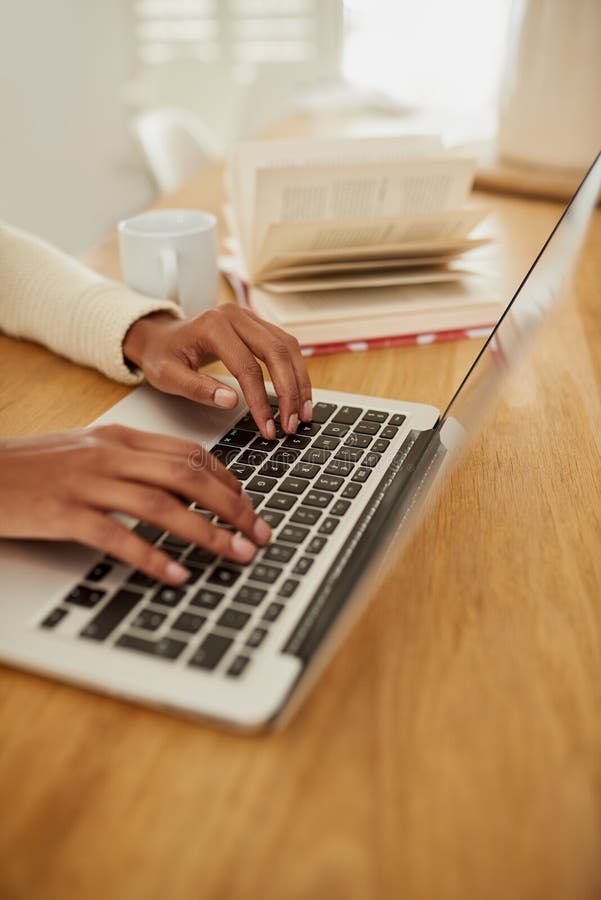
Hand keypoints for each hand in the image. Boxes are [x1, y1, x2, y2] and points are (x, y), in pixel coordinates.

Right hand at [0, 425, 271, 584]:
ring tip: (236, 553)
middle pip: (186, 476)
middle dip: (232, 506)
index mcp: (118, 439)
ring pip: (160, 504)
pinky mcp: (63, 514)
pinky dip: (152, 557)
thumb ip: (131, 463)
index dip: (227, 480)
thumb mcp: (87, 452)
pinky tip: (176, 575)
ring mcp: (86, 483)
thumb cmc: (33, 467)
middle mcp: (109, 456)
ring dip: (206, 531)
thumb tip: (178, 486)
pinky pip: (117, 536)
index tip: (249, 504)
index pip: (188, 453)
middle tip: (258, 532)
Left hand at [123, 305, 312, 438]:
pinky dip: (296, 371)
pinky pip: (286, 346)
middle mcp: (236, 316)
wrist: (160, 337)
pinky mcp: (258, 326)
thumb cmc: (162, 356)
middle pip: (276, 352)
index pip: (247, 367)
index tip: (267, 428)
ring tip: (303, 413)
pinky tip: (299, 395)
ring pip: (288, 347)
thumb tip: (231, 401)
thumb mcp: (167, 376)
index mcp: (214, 326)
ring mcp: (250, 318)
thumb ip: (197, 388)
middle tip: (292, 424)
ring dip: (300, 381)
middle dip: (290, 392)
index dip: (261, 401)